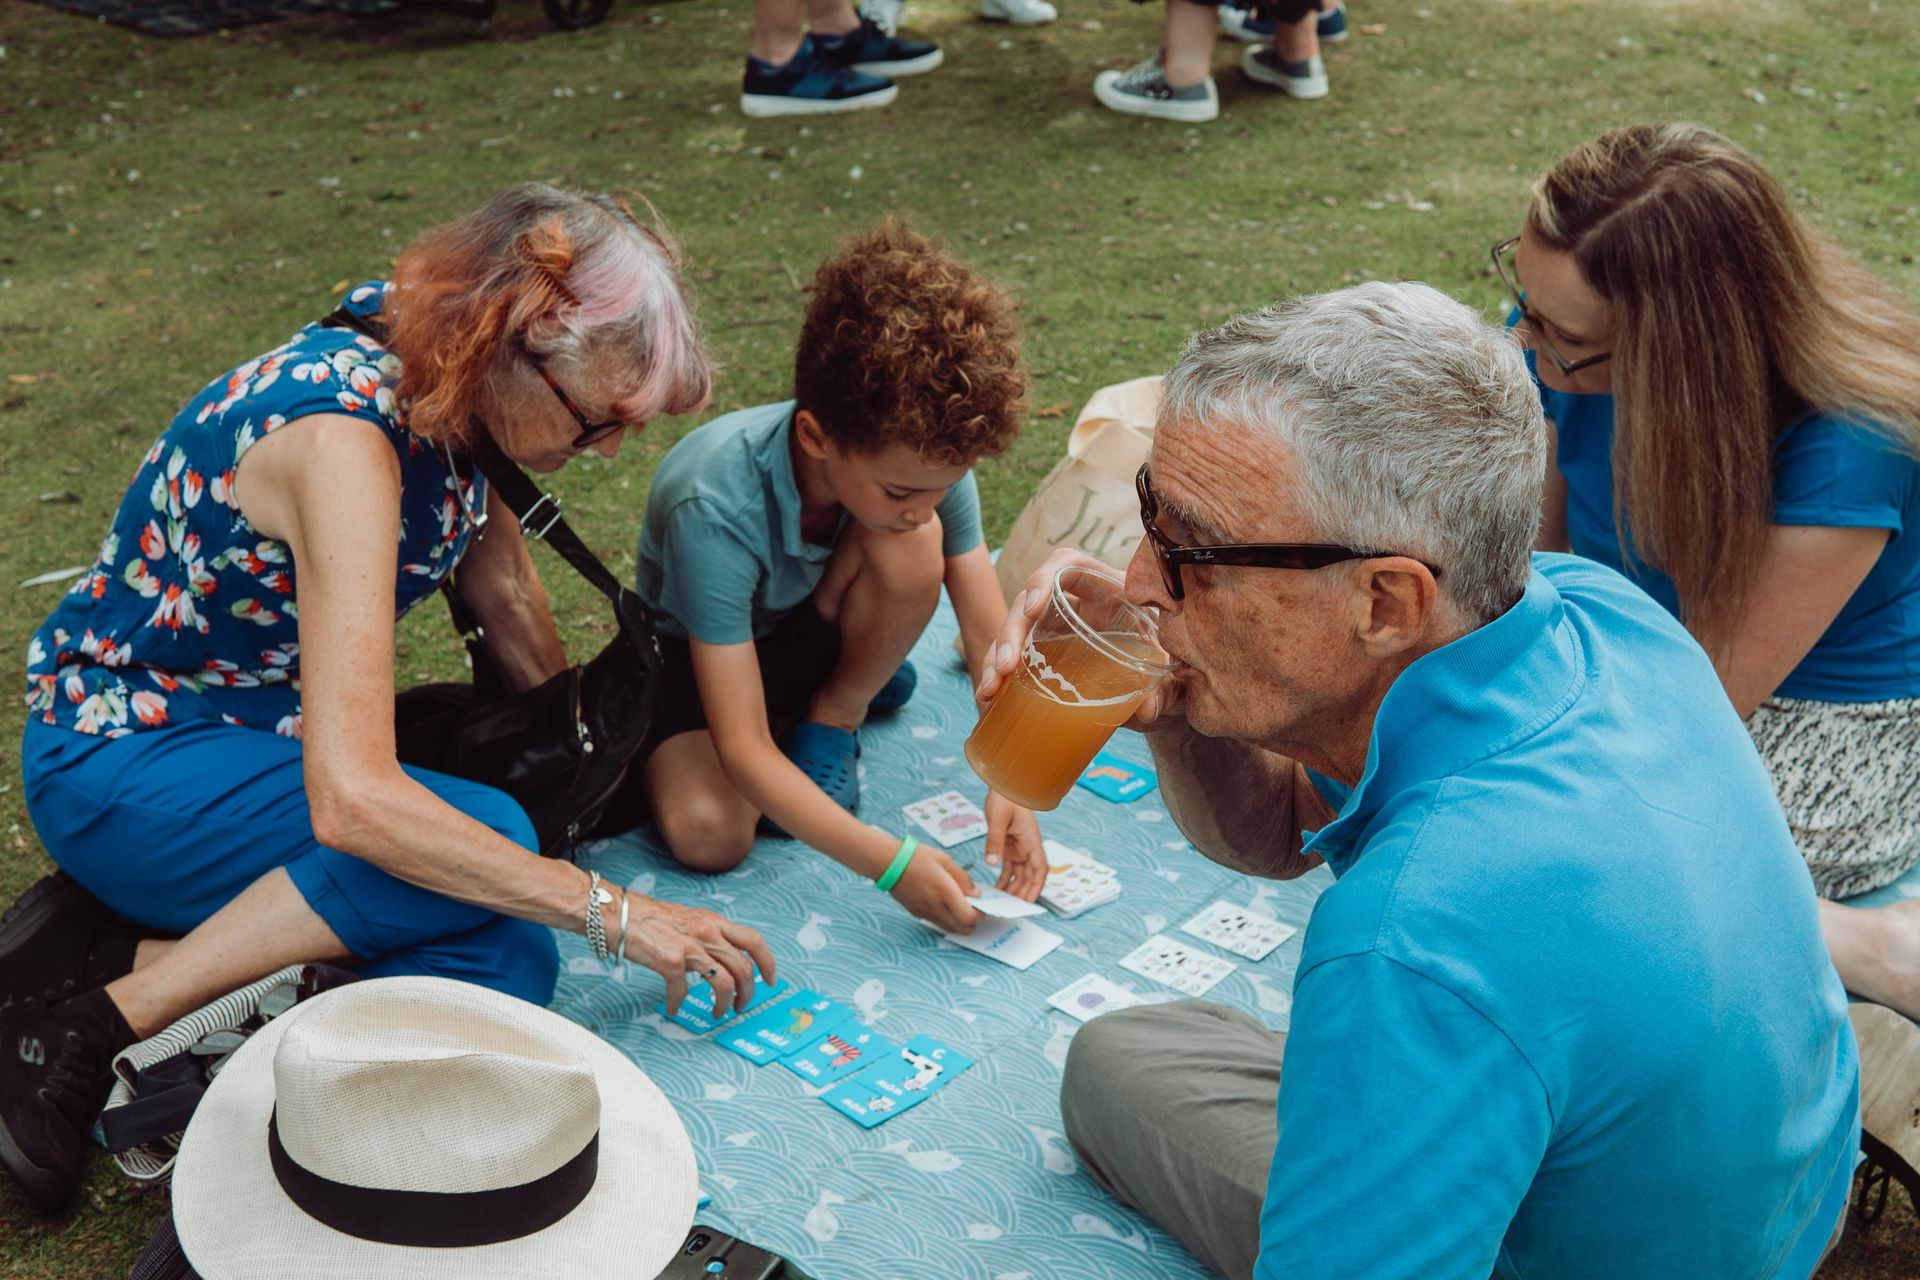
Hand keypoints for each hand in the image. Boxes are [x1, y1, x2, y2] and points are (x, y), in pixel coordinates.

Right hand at [622, 894, 776, 1017]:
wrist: (616, 912)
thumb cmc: (646, 917)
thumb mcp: (687, 919)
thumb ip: (705, 934)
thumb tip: (717, 958)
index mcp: (713, 921)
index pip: (754, 940)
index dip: (767, 963)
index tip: (770, 980)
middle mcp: (707, 931)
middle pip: (744, 967)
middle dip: (748, 992)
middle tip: (741, 1006)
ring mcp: (691, 946)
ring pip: (725, 981)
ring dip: (725, 1003)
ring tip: (718, 1012)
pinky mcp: (671, 961)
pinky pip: (683, 991)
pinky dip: (678, 1003)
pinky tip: (672, 1007)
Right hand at [889, 843, 982, 933]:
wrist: (889, 862)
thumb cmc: (917, 857)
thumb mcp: (945, 860)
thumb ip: (963, 879)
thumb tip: (976, 894)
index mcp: (945, 892)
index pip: (969, 917)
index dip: (980, 915)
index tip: (982, 905)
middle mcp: (936, 907)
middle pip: (963, 929)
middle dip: (972, 922)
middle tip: (974, 907)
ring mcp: (925, 912)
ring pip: (951, 929)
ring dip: (960, 922)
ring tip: (960, 906)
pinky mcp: (917, 913)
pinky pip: (938, 923)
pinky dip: (947, 919)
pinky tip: (945, 904)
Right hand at [974, 549, 1183, 730]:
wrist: (1161, 685)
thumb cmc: (1164, 664)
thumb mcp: (1168, 671)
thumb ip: (1166, 688)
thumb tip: (1148, 710)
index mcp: (1106, 590)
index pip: (1067, 565)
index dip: (1044, 579)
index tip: (1032, 608)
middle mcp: (1075, 604)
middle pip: (1029, 602)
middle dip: (1011, 632)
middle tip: (1005, 667)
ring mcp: (1055, 629)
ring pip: (1015, 631)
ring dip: (996, 656)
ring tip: (988, 689)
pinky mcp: (1044, 655)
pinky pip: (1014, 657)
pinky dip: (998, 675)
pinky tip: (987, 698)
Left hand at [984, 791, 1045, 899]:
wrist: (1003, 787)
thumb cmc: (1005, 799)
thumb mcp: (997, 819)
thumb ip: (994, 841)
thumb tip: (991, 862)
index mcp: (1032, 840)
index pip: (1040, 868)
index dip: (1037, 886)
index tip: (1030, 901)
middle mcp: (1028, 847)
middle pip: (1030, 876)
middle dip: (1022, 892)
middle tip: (1010, 907)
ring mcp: (1019, 848)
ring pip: (1020, 874)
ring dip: (1013, 888)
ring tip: (1002, 901)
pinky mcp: (1009, 847)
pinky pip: (1009, 868)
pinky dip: (1004, 879)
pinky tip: (997, 889)